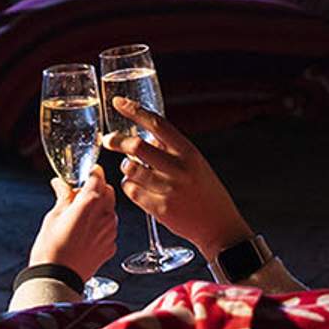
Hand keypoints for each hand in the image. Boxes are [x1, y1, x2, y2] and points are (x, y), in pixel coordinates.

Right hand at [29, 166, 118, 278]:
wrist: (57, 279)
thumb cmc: (51, 248)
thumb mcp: (53, 216)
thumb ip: (64, 196)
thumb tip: (61, 184)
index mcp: (90, 202)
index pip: (98, 176)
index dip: (91, 173)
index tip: (85, 173)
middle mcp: (106, 215)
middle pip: (108, 191)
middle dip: (97, 189)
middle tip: (79, 196)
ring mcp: (111, 232)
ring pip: (110, 210)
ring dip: (99, 208)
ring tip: (80, 218)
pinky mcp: (111, 246)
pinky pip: (109, 229)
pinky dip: (100, 226)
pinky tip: (84, 234)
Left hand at [111, 97, 251, 254]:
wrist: (220, 225)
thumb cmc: (206, 191)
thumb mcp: (196, 163)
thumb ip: (172, 150)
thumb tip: (144, 134)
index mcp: (189, 152)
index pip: (157, 124)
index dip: (135, 111)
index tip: (118, 103)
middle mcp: (179, 169)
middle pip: (137, 146)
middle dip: (117, 141)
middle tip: (108, 140)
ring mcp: (169, 190)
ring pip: (130, 170)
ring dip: (126, 168)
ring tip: (132, 170)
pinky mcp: (160, 209)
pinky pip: (132, 192)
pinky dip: (129, 187)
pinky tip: (137, 188)